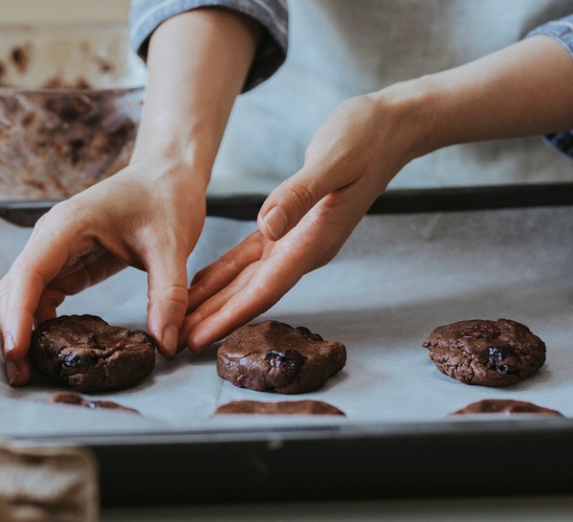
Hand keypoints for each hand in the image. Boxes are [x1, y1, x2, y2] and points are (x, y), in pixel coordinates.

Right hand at [0, 162, 207, 383]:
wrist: (167, 174)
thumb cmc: (166, 197)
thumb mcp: (172, 244)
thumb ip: (168, 294)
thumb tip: (165, 344)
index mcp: (67, 225)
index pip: (29, 274)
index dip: (18, 315)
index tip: (17, 351)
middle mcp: (51, 237)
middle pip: (14, 288)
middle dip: (13, 331)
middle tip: (21, 376)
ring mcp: (55, 250)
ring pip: (22, 295)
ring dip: (22, 331)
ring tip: (30, 370)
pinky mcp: (66, 263)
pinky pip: (42, 296)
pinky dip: (40, 323)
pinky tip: (51, 348)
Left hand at [182, 34, 572, 352]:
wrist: (393, 128)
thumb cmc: (365, 138)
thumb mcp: (332, 159)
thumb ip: (300, 194)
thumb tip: (268, 224)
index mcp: (312, 241)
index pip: (263, 288)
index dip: (229, 315)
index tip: (201, 337)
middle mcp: (304, 249)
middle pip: (252, 294)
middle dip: (216, 319)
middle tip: (179, 343)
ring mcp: (299, 240)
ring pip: (248, 280)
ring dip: (217, 302)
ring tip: (184, 322)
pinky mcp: (292, 225)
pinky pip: (252, 258)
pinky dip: (227, 273)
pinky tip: (204, 284)